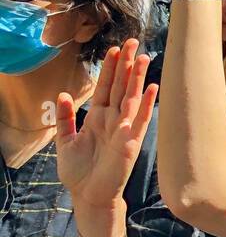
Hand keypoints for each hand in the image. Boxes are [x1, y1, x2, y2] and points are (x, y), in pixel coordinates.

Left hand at [56, 40, 156, 213]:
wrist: (88, 195)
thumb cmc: (79, 172)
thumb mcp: (65, 141)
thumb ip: (65, 118)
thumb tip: (62, 94)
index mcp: (98, 118)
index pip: (106, 87)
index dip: (109, 68)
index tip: (114, 49)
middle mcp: (114, 120)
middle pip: (121, 86)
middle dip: (126, 64)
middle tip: (132, 41)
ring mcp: (124, 129)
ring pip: (131, 97)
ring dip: (137, 77)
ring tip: (143, 56)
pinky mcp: (130, 142)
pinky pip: (140, 119)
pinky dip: (147, 104)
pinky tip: (152, 88)